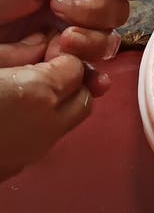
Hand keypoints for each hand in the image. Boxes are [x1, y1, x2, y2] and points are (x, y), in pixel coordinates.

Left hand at [0, 0, 141, 65]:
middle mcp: (72, 0)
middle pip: (116, 9)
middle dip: (94, 9)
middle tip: (57, 7)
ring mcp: (62, 34)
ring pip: (105, 41)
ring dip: (89, 41)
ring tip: (57, 41)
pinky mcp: (50, 66)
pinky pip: (85, 74)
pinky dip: (94, 78)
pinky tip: (94, 81)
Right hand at [0, 54, 91, 180]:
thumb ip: (17, 52)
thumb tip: (40, 41)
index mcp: (39, 93)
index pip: (77, 68)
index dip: (64, 56)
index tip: (48, 50)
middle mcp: (45, 128)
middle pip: (82, 100)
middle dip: (71, 84)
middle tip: (46, 72)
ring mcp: (30, 154)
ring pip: (64, 125)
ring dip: (56, 108)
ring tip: (27, 94)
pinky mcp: (14, 171)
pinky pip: (40, 143)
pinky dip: (36, 127)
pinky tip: (11, 117)